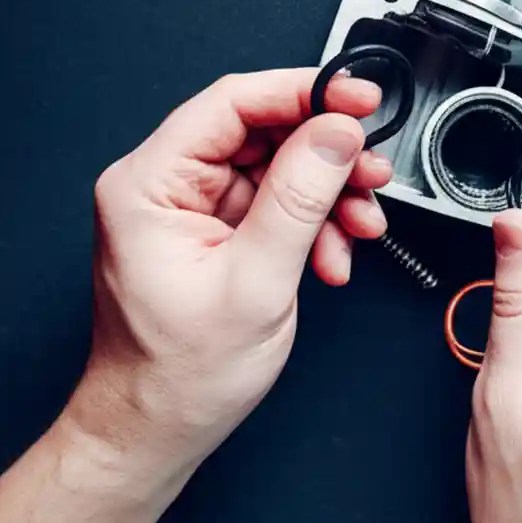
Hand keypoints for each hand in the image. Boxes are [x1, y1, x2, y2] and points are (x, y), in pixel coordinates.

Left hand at [0, 69, 391, 522]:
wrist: (157, 431)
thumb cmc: (177, 376)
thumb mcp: (255, 282)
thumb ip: (299, 199)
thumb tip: (335, 132)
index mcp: (149, 184)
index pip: (233, 103)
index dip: (304, 92)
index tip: (359, 99)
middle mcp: (163, 187)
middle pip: (261, 133)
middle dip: (326, 155)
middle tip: (372, 172)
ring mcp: (188, 210)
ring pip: (276, 169)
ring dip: (328, 196)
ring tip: (360, 226)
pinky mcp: (212, 233)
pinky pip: (274, 205)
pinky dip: (313, 226)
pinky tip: (332, 256)